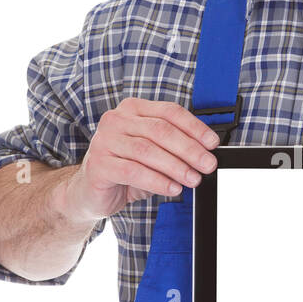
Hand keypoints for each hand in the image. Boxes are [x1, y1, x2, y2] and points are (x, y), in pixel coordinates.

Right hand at [61, 98, 221, 222]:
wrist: (90, 192)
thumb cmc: (124, 169)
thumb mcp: (152, 153)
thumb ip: (174, 148)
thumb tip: (206, 154)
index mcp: (133, 109)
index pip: (169, 112)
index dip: (194, 127)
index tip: (213, 143)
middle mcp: (116, 120)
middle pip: (161, 130)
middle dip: (189, 149)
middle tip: (208, 164)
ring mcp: (105, 141)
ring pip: (148, 150)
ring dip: (176, 166)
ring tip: (193, 179)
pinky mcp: (99, 164)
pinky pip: (134, 171)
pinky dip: (157, 181)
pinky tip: (173, 188)